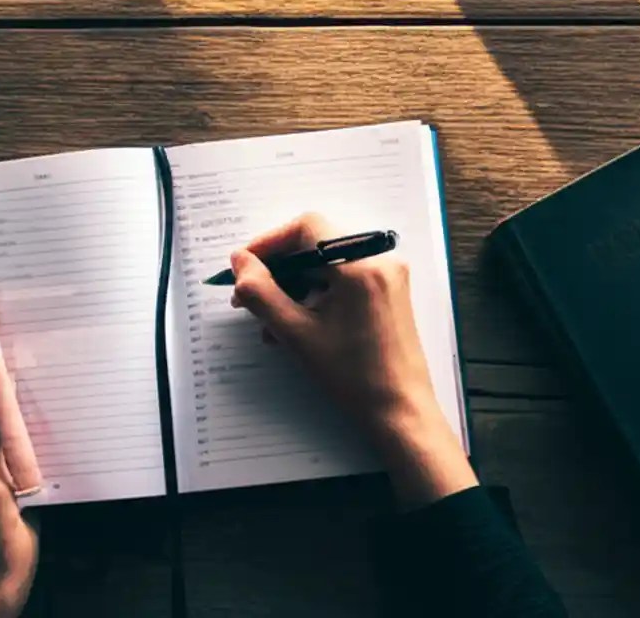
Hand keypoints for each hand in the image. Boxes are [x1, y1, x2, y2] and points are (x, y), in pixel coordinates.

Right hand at [230, 213, 476, 506]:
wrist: (399, 411)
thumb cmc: (354, 377)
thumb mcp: (295, 333)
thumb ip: (261, 292)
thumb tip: (239, 262)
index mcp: (360, 265)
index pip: (306, 227)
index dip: (268, 243)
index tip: (244, 267)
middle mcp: (380, 260)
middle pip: (315, 244)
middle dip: (278, 269)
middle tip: (249, 296)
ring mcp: (387, 275)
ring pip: (326, 264)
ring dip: (293, 286)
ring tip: (269, 322)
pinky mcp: (388, 291)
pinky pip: (343, 279)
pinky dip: (315, 295)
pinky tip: (294, 326)